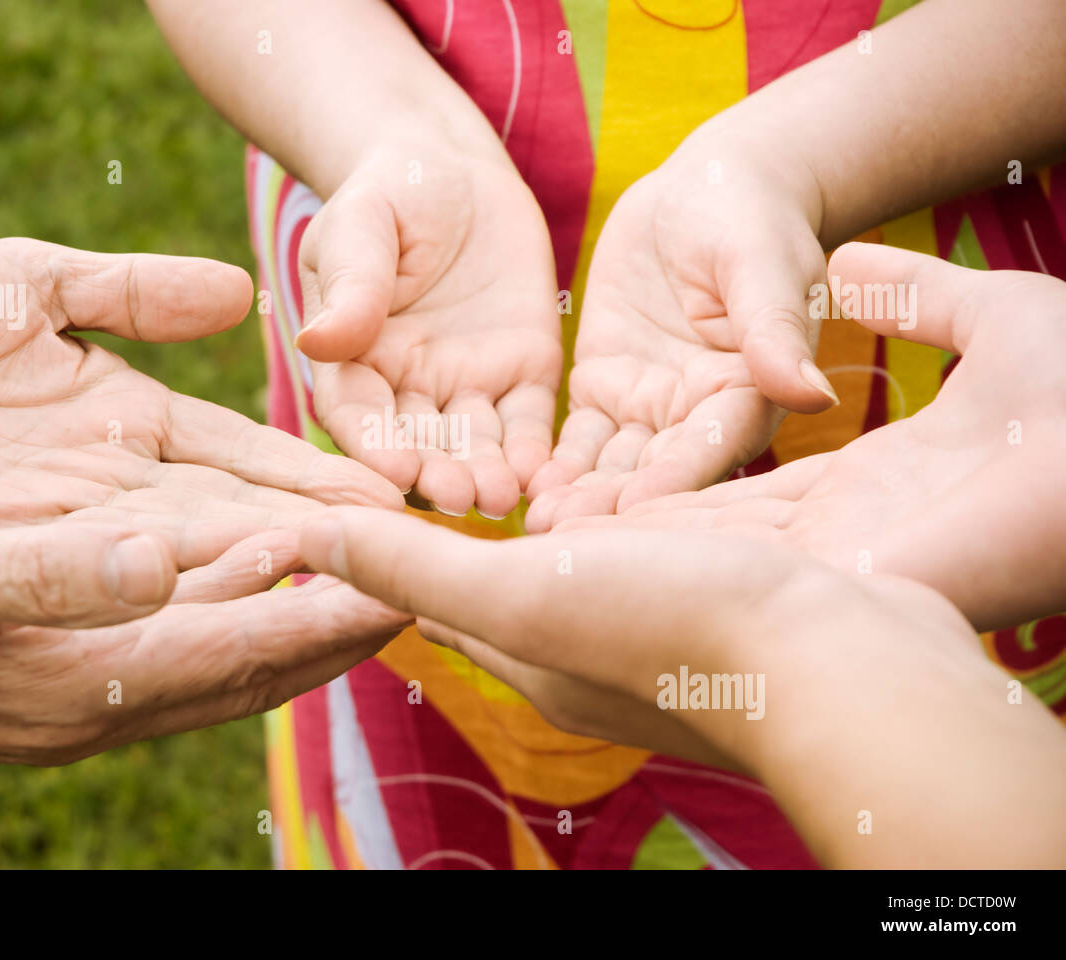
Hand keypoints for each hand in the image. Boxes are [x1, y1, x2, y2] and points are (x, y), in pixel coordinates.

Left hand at [0, 238, 400, 568]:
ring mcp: (76, 525)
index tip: (390, 489)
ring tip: (363, 585)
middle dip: (326, 539)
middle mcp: (119, 485)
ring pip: (198, 553)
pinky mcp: (27, 554)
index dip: (317, 475)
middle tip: (412, 558)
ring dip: (279, 570)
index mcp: (134, 421)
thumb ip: (136, 291)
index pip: (247, 454)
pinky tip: (259, 595)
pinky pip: (126, 571)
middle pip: (241, 516)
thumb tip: (243, 292)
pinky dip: (194, 584)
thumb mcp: (36, 282)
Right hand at [0, 509, 408, 764]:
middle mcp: (101, 705)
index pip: (244, 651)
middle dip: (338, 633)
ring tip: (361, 591)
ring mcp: (83, 703)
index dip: (330, 617)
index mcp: (87, 682)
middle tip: (418, 594)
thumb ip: (52, 571)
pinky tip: (250, 585)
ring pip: (223, 665)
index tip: (409, 583)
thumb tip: (168, 558)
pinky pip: (176, 654)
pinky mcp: (62, 686)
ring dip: (293, 628)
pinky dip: (230, 619)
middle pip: (255, 671)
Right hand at [297, 144, 561, 519]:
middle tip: (457, 497)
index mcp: (353, 360)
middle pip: (418, 445)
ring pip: (474, 443)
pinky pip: (528, 420)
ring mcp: (467, 386)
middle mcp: (407, 389)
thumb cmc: (390, 192)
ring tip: (503, 497)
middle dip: (435, 475)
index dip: (373, 446)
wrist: (456, 171)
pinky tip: (544, 472)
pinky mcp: (522, 374)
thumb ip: (351, 282)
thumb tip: (318, 340)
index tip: (393, 473)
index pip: (357, 415)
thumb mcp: (362, 225)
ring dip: (486, 474)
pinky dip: (534, 449)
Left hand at [297, 507, 1065, 867]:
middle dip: (460, 536)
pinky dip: (625, 512)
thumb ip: (417, 565)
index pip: (433, 601)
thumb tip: (301, 537)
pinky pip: (651, 543)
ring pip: (578, 560)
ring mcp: (658, 627)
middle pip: (499, 585)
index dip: (390, 556)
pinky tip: (628, 486)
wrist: (851, 666)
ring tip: (516, 471)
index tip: (352, 509)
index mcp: (527, 653)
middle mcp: (583, 651)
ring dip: (547, 519)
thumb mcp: (526, 587)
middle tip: (425, 474)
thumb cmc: (682, 628)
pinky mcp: (724, 597)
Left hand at [526, 129, 836, 530]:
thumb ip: (774, 331)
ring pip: (610, 463)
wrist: (706, 189)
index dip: (675, 479)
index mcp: (751, 394)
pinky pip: (576, 435)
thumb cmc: (752, 218)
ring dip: (575, 494)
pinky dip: (551, 461)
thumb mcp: (763, 266)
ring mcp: (649, 408)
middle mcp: (699, 416)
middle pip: (654, 471)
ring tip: (533, 523)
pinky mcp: (607, 389)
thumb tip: (811, 396)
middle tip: (562, 537)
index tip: (635, 510)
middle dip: (610, 506)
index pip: (713, 445)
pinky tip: (518, 484)